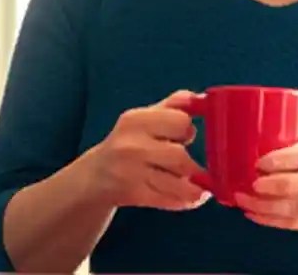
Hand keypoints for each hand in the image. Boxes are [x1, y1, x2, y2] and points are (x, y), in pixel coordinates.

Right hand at [79, 90, 210, 211]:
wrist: (95, 177)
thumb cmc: (128, 142)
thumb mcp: (145, 117)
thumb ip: (174, 105)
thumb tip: (202, 97)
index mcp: (136, 120)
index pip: (179, 121)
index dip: (187, 130)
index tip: (186, 136)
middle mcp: (131, 145)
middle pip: (180, 156)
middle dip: (192, 164)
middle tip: (195, 168)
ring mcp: (131, 173)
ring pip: (177, 182)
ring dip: (195, 187)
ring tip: (202, 187)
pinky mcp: (134, 195)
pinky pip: (169, 200)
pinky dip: (185, 200)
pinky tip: (190, 196)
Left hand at [237, 137, 297, 246]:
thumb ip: (297, 151)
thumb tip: (257, 151)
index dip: (283, 159)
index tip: (261, 163)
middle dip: (274, 185)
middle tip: (253, 184)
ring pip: (296, 207)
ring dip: (266, 205)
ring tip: (244, 200)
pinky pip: (292, 223)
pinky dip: (269, 220)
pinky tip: (252, 214)